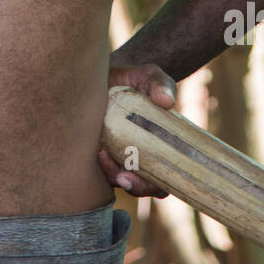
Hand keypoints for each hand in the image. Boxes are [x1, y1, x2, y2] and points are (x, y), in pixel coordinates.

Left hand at [97, 62, 176, 198]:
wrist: (101, 77)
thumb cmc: (130, 79)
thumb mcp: (148, 75)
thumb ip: (160, 83)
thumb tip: (167, 102)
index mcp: (161, 146)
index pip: (166, 177)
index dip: (159, 183)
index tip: (151, 177)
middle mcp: (142, 157)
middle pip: (143, 187)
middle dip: (135, 187)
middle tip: (122, 176)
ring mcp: (119, 158)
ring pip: (119, 183)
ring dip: (113, 175)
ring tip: (103, 153)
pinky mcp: (99, 156)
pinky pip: (100, 174)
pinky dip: (99, 168)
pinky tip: (96, 151)